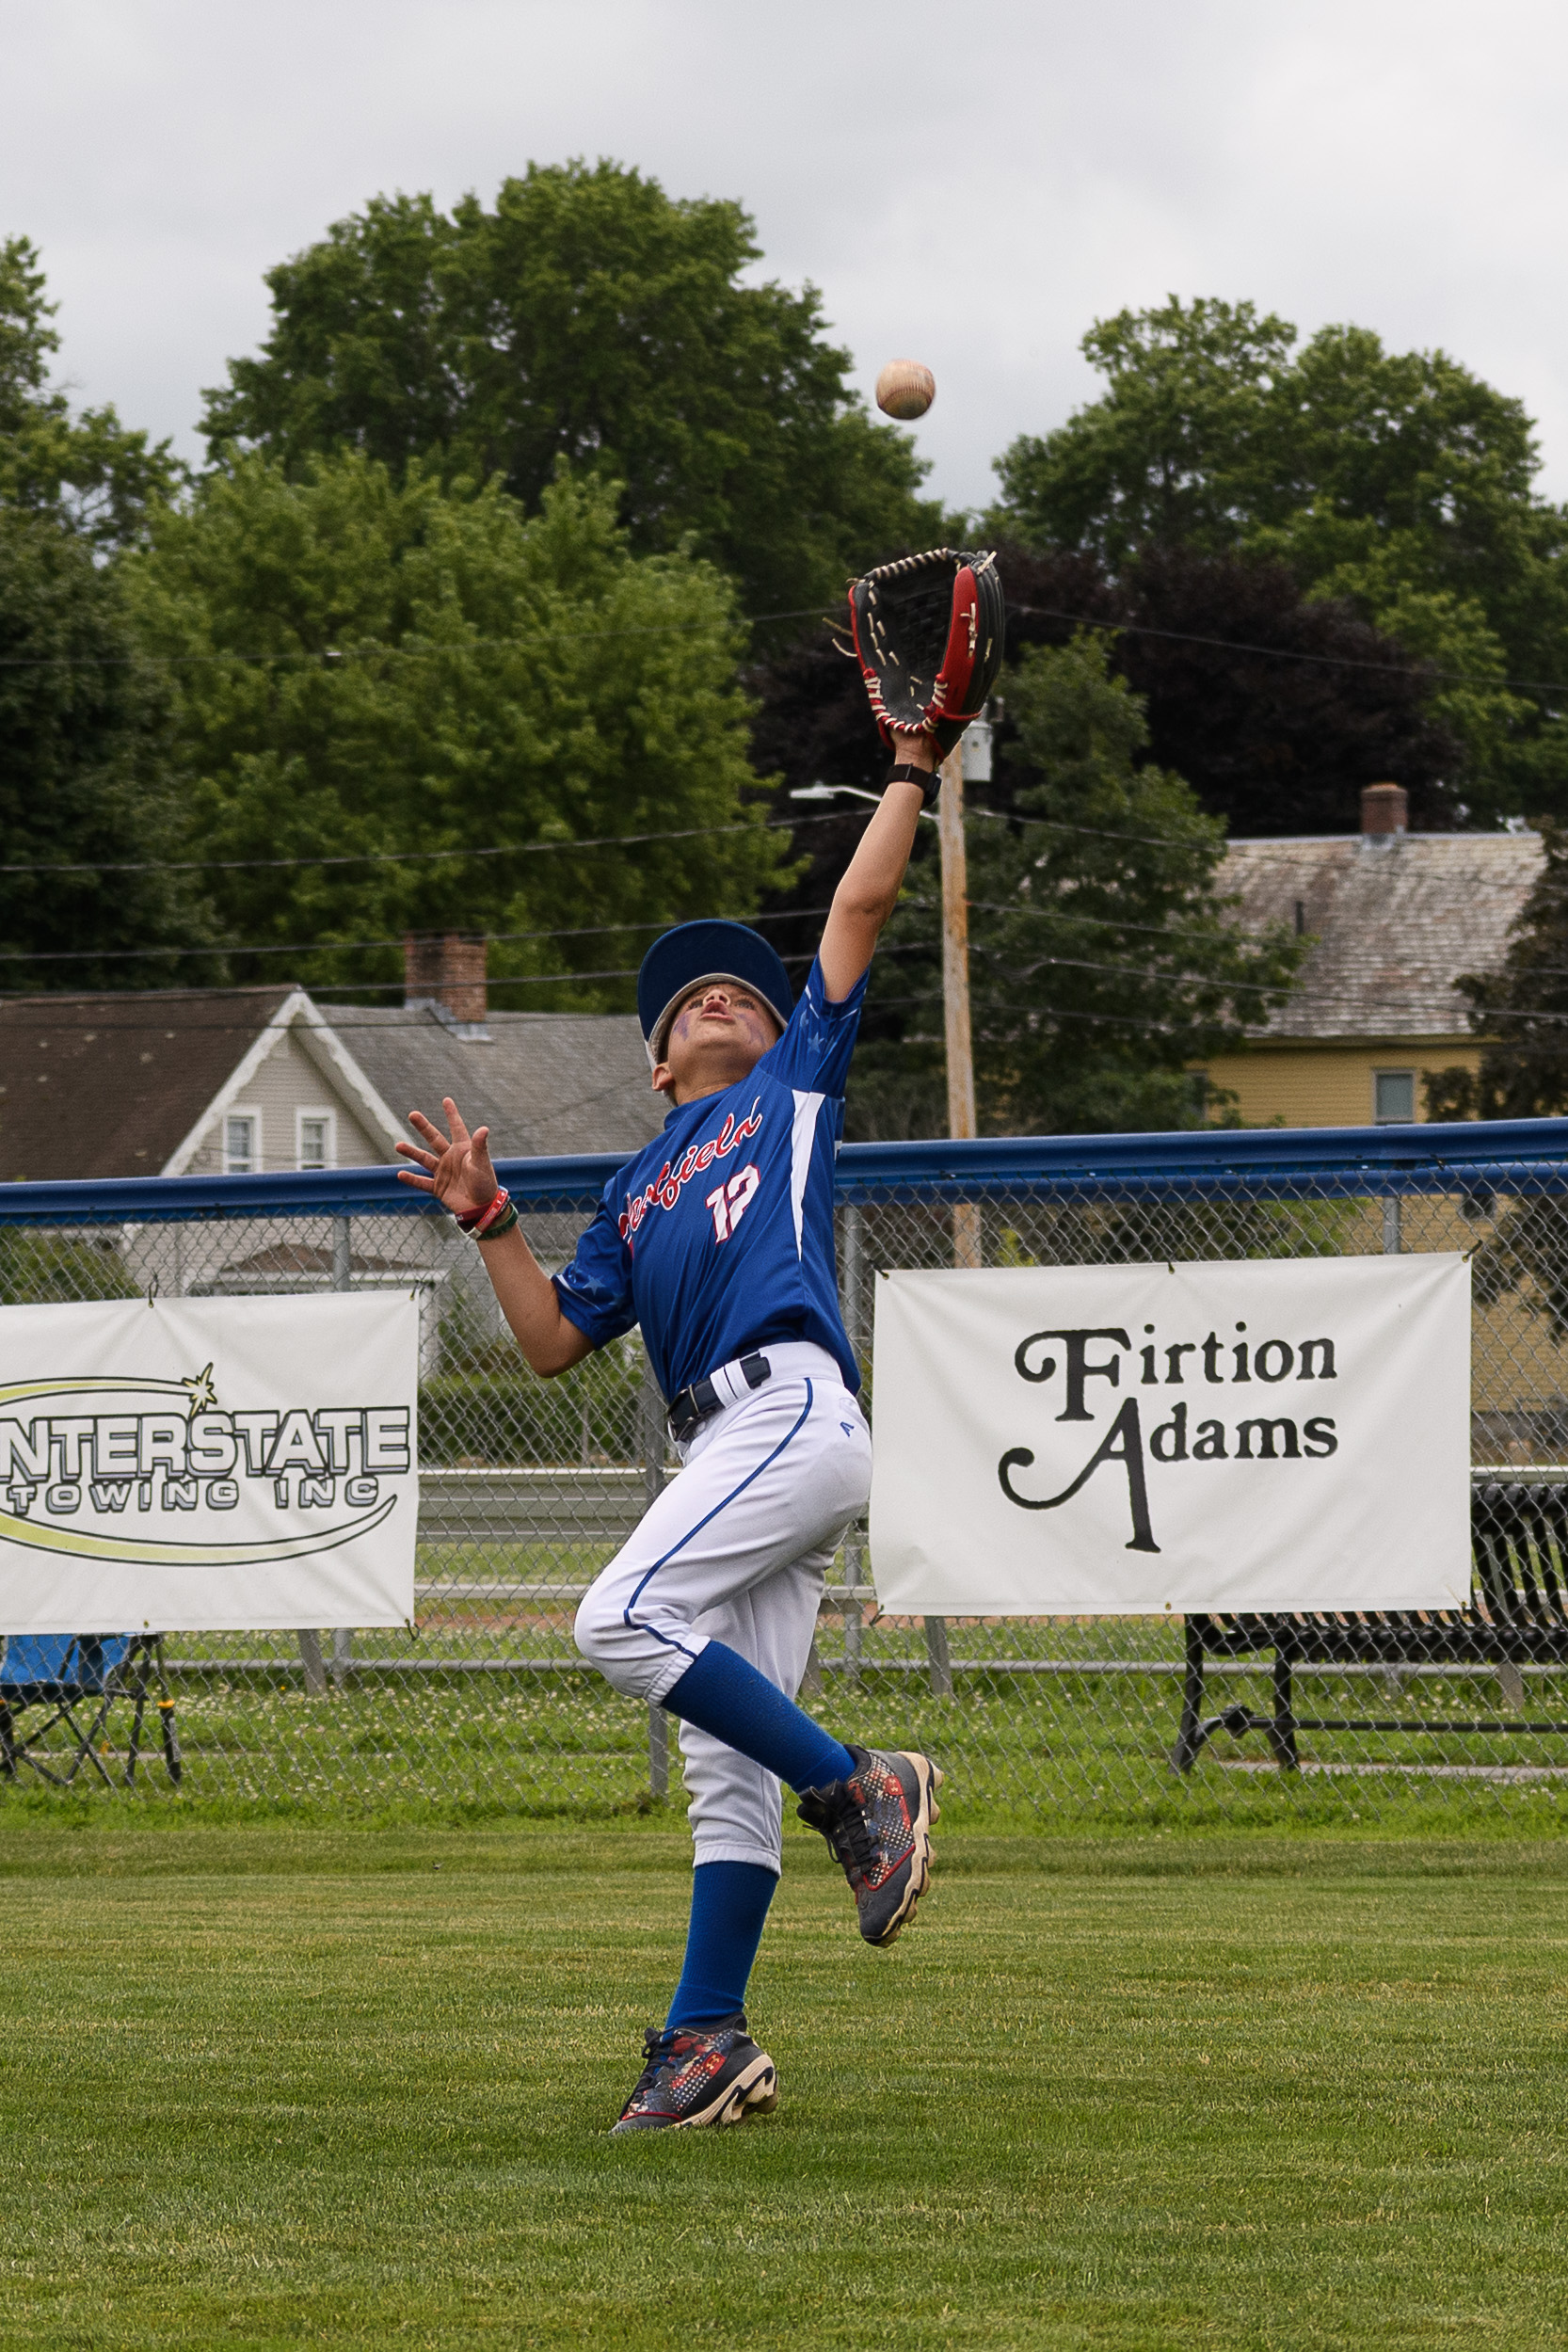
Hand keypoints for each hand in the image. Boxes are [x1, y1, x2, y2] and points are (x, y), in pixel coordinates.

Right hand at [395, 1098, 498, 1218]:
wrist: (482, 1208)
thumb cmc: (486, 1184)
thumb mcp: (482, 1163)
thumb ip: (480, 1147)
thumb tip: (484, 1128)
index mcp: (463, 1150)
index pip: (457, 1128)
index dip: (452, 1114)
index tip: (446, 1100)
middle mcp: (451, 1158)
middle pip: (434, 1139)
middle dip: (423, 1127)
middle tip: (412, 1114)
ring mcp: (443, 1173)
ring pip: (424, 1159)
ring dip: (412, 1152)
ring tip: (398, 1145)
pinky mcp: (438, 1188)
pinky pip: (422, 1182)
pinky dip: (412, 1179)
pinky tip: (400, 1174)